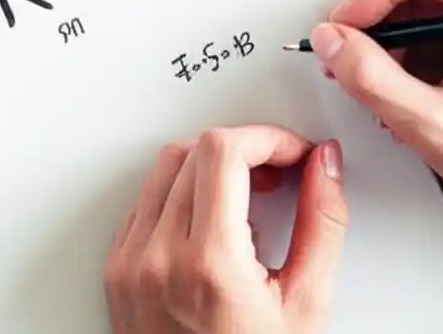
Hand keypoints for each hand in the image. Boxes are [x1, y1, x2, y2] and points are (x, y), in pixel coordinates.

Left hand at [105, 126, 347, 333]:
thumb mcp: (306, 303)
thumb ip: (322, 223)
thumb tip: (325, 165)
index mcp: (208, 263)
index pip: (225, 151)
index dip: (268, 138)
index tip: (293, 155)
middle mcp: (158, 258)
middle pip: (196, 151)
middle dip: (247, 150)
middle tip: (279, 175)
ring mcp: (130, 265)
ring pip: (165, 168)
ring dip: (211, 167)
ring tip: (248, 198)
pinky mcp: (117, 272)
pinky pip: (145, 203)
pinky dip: (181, 195)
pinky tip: (213, 220)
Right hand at [309, 0, 442, 228]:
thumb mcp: (432, 125)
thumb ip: (373, 78)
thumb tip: (331, 40)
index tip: (345, 29)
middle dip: (377, 22)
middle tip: (350, 64)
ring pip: (421, 5)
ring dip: (391, 45)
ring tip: (381, 93)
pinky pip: (436, 27)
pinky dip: (411, 57)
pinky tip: (405, 96)